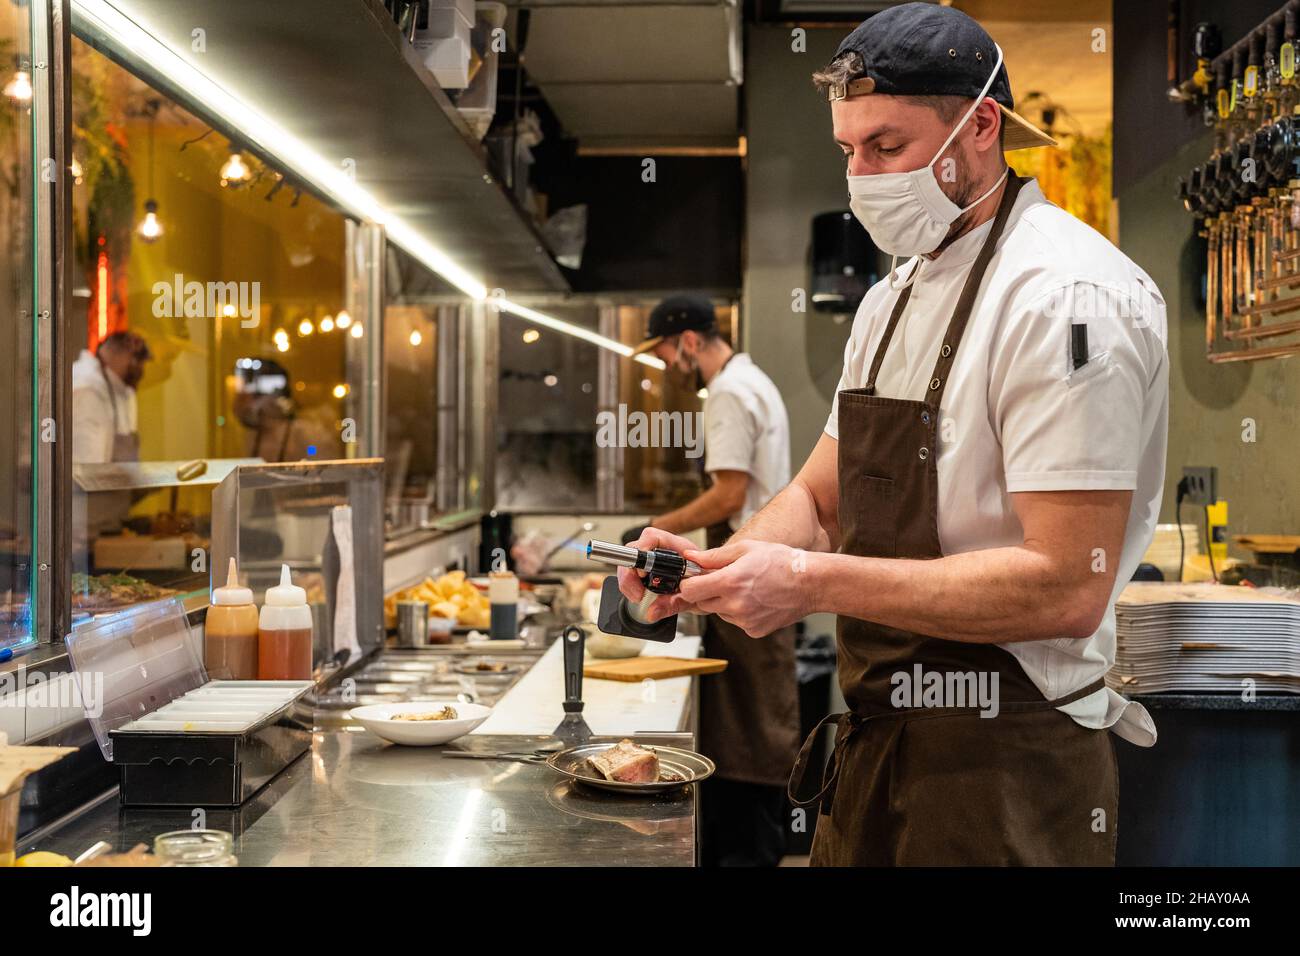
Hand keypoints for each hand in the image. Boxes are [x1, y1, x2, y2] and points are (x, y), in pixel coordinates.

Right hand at [615, 527, 699, 622]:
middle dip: (629, 574)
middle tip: (637, 594)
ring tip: (638, 597)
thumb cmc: (707, 584)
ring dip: (628, 582)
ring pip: (628, 562)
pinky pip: (630, 572)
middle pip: (633, 550)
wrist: (711, 587)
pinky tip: (638, 595)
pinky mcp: (646, 569)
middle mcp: (662, 549)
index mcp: (677, 547)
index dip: (642, 552)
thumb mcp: (693, 597)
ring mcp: (652, 558)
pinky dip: (629, 586)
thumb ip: (673, 604)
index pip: (652, 537)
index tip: (642, 573)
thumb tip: (651, 613)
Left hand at [678, 540, 814, 636]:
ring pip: (719, 613)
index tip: (695, 579)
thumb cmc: (780, 562)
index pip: (689, 591)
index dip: (689, 584)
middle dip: (707, 593)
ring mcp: (744, 621)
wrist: (810, 583)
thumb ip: (714, 556)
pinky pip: (736, 622)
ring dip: (724, 603)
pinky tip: (756, 600)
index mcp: (730, 582)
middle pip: (702, 604)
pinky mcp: (754, 630)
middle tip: (725, 581)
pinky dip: (740, 613)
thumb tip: (690, 556)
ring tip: (747, 589)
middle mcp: (735, 605)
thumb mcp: (746, 549)